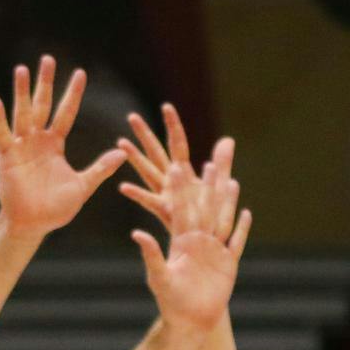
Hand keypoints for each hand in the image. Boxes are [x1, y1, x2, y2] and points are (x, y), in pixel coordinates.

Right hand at [0, 55, 123, 234]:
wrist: (33, 225)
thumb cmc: (56, 208)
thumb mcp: (83, 186)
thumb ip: (100, 168)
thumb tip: (122, 153)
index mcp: (55, 144)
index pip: (66, 113)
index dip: (73, 94)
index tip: (80, 73)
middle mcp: (38, 140)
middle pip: (42, 105)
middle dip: (45, 83)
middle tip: (48, 58)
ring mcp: (21, 147)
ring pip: (22, 113)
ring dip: (21, 92)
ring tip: (22, 69)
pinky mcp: (7, 157)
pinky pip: (3, 134)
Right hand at [114, 103, 210, 232]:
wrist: (205, 243)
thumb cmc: (210, 216)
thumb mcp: (218, 185)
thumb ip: (222, 163)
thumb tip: (228, 140)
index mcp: (182, 173)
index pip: (177, 143)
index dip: (173, 125)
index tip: (166, 106)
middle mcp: (170, 181)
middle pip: (156, 152)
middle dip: (145, 134)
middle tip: (131, 116)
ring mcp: (166, 194)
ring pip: (149, 171)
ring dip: (136, 157)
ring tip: (121, 142)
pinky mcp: (166, 211)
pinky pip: (150, 202)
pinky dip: (138, 194)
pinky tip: (124, 187)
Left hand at [132, 153, 249, 334]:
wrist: (190, 322)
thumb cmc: (170, 302)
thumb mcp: (159, 276)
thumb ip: (151, 254)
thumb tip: (137, 233)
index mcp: (182, 242)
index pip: (182, 210)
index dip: (181, 190)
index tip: (179, 167)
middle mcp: (199, 243)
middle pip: (205, 210)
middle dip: (208, 188)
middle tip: (212, 163)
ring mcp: (215, 252)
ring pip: (223, 221)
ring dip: (228, 203)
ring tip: (232, 181)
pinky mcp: (228, 264)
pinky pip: (236, 243)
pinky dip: (242, 230)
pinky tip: (247, 213)